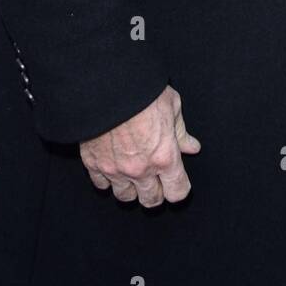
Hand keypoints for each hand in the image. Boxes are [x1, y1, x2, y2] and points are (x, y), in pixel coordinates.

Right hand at [79, 84, 200, 207]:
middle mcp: (140, 169)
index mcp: (164, 156)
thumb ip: (181, 132)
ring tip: (133, 175)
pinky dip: (107, 179)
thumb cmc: (143, 91)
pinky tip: (112, 166)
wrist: (107, 84)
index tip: (176, 181)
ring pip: (125, 197)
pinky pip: (101, 185)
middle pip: (151, 200)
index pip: (177, 192)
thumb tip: (191, 147)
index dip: (179, 188)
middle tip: (155, 180)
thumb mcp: (172, 106)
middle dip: (156, 192)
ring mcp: (115, 169)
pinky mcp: (94, 163)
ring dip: (131, 189)